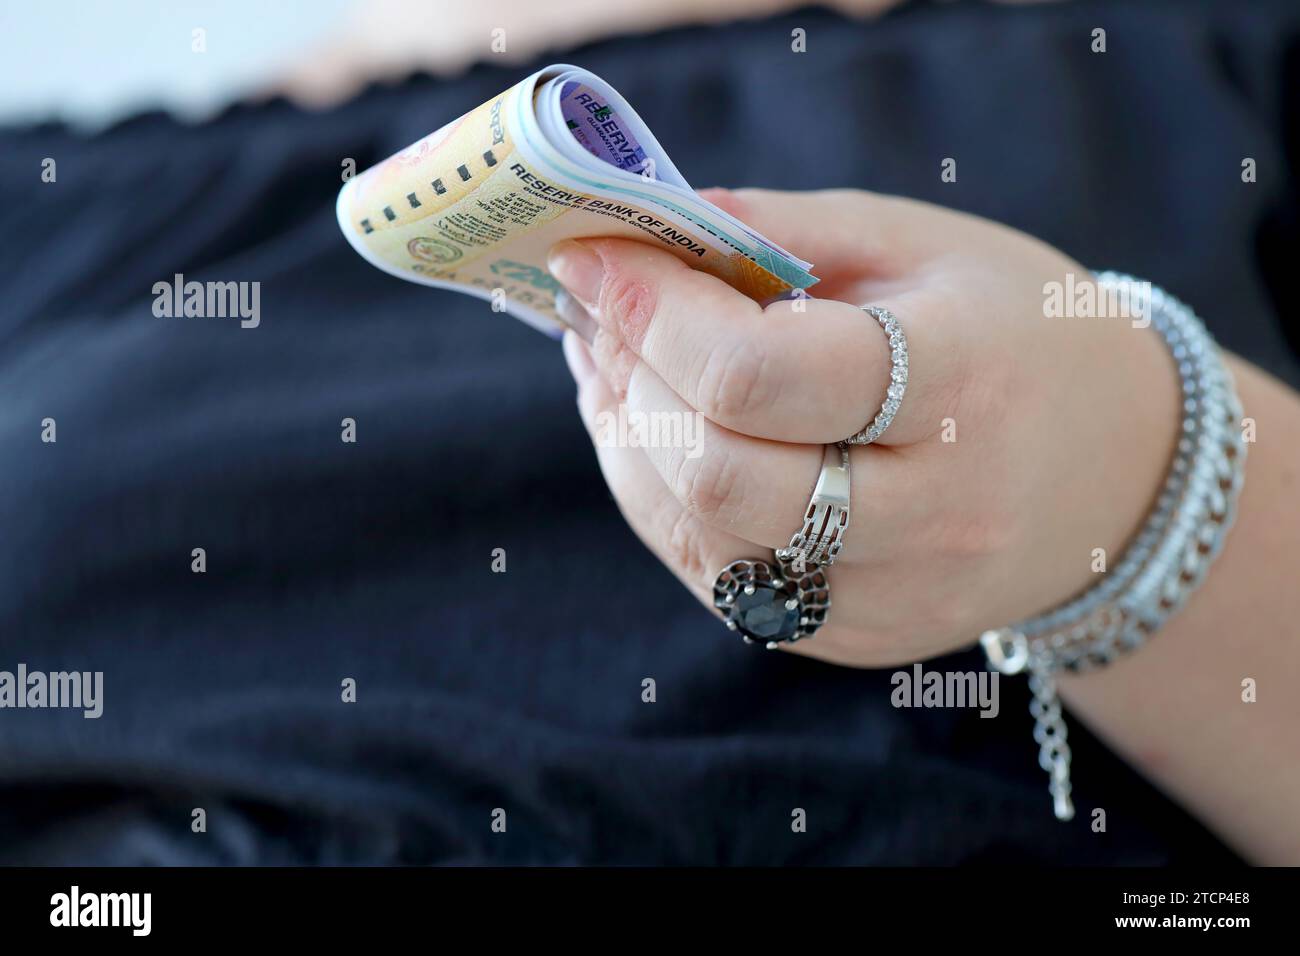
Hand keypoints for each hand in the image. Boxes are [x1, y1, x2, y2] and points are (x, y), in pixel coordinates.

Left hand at [550, 188, 1178, 666]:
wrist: (1117, 475)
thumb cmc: (1015, 333)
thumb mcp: (921, 246)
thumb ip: (784, 229)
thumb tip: (648, 226)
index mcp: (962, 386)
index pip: (761, 376)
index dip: (653, 316)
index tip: (595, 259)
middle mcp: (937, 514)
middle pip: (719, 476)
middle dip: (630, 385)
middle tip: (600, 318)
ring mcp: (898, 596)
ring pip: (704, 541)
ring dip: (629, 446)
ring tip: (612, 370)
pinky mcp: (862, 639)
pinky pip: (723, 585)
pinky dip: (665, 506)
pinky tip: (657, 439)